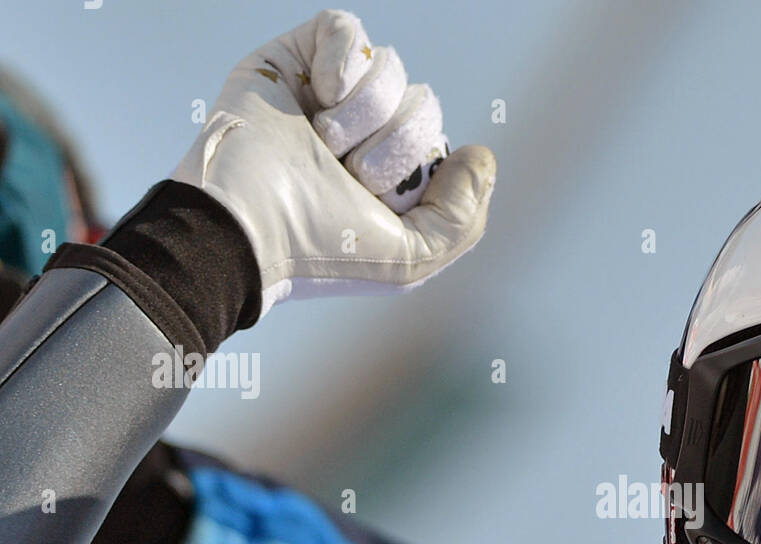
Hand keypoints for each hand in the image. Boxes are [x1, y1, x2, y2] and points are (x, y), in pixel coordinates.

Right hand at [172, 9, 494, 316]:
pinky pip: (348, 30)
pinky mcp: (294, 58)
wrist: (245, 227)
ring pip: (392, 69)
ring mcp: (329, 95)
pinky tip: (318, 102)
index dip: (420, 170)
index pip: (441, 145)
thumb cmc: (322, 249)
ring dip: (363, 116)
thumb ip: (464, 216)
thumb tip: (479, 155)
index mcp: (393, 177)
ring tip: (324, 147)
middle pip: (425, 105)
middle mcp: (364, 134)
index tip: (379, 199)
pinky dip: (341, 65)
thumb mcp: (412, 259)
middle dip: (394, 147)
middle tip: (350, 176)